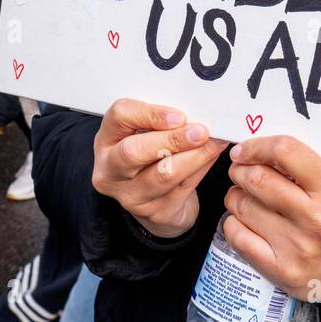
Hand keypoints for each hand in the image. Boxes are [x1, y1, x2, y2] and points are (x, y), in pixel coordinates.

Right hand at [91, 99, 228, 239]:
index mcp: (106, 140)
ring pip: (163, 174)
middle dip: (172, 139)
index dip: (150, 114)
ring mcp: (130, 196)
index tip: (179, 115)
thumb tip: (196, 108)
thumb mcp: (145, 133)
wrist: (155, 201)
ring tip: (214, 142)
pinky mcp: (155, 212)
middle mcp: (110, 170)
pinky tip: (213, 155)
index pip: (119, 117)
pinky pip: (183, 187)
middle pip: (133, 152)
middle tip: (200, 131)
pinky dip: (202, 168)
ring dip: (194, 155)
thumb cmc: (150, 156)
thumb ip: (161, 121)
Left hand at [225, 136, 320, 301]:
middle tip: (240, 168)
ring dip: (235, 194)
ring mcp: (297, 247)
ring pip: (242, 206)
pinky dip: (233, 221)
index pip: (286, 152)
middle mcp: (315, 219)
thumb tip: (266, 134)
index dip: (257, 146)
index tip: (245, 148)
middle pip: (257, 179)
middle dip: (240, 169)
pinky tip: (244, 218)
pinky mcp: (280, 269)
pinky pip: (236, 235)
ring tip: (244, 194)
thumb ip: (310, 156)